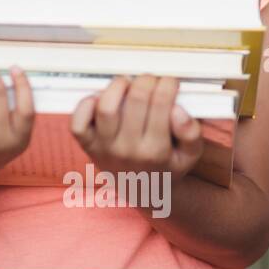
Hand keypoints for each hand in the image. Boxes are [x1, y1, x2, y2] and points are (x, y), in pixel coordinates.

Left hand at [70, 74, 203, 176]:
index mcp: (155, 151)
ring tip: (128, 83)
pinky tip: (101, 99)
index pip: (161, 105)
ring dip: (118, 86)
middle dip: (147, 81)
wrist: (140, 188)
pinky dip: (85, 105)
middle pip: (136, 100)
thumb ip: (191, 133)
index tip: (170, 81)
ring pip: (106, 107)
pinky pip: (77, 122)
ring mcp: (104, 147)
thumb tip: (178, 110)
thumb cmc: (166, 165)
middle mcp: (128, 149)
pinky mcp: (87, 145)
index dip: (167, 85)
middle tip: (152, 80)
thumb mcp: (189, 155)